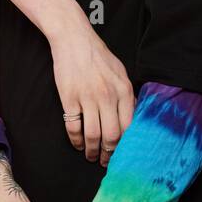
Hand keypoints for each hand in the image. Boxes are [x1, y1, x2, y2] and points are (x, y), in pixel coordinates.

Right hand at [48, 24, 134, 166]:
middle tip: (106, 161)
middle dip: (109, 153)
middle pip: (112, 135)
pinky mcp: (70, 99)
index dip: (125, 144)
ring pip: (92, 135)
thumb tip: (131, 117)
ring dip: (92, 150)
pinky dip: (75, 140)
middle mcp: (108, 96)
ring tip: (91, 156)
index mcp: (124, 90)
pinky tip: (78, 144)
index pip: (129, 126)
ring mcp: (88, 98)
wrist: (74, 40)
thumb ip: (127, 94)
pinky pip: (73, 127)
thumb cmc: (99, 56)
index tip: (122, 153)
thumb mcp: (121, 72)